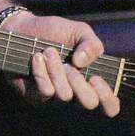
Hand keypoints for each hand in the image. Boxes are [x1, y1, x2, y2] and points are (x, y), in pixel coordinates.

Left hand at [2, 11, 120, 116]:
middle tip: (69, 64)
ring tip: (48, 52)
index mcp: (92, 82)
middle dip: (79, 81)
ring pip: (64, 95)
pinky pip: (45, 92)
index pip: (111, 107)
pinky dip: (41, 72)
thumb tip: (82, 63)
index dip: (107, 97)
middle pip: (88, 103)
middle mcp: (76, 94)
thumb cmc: (55, 32)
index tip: (95, 78)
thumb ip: (92, 44)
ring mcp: (56, 99)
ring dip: (57, 70)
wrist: (24, 28)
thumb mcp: (80, 32)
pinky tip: (37, 58)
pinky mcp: (36, 97)